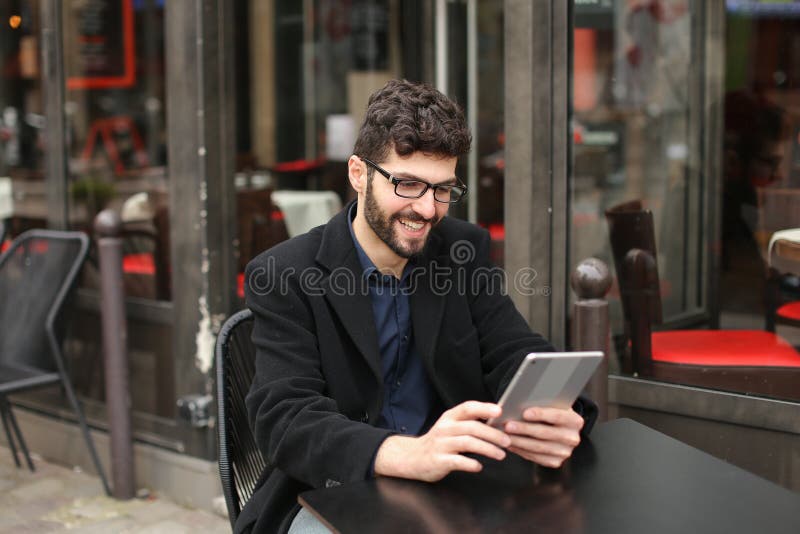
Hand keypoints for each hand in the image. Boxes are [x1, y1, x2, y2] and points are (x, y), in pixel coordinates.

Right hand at [374, 401, 511, 481]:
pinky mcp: (439, 460)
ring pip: (468, 442)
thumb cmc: (438, 442)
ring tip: (501, 455)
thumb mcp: (450, 427)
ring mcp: (441, 444)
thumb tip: (497, 421)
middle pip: (472, 427)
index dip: (484, 408)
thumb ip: (469, 422)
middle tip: (507, 440)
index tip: (499, 412)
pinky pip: (457, 461)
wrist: (413, 457)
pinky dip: (471, 463)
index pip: (468, 407)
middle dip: (493, 434)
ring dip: (487, 448)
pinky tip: (479, 466)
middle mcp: (445, 428)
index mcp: (449, 417)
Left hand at [503, 407, 583, 467]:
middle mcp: (572, 438)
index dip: (541, 414)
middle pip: (545, 433)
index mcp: (575, 421)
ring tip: (505, 435)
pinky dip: (520, 450)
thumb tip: (520, 404)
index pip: (557, 416)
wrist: (560, 429)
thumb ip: (542, 403)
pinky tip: (510, 443)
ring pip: (538, 447)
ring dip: (519, 441)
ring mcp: (565, 452)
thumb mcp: (552, 405)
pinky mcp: (555, 462)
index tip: (525, 413)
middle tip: (508, 425)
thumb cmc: (552, 412)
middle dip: (524, 429)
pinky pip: (535, 457)